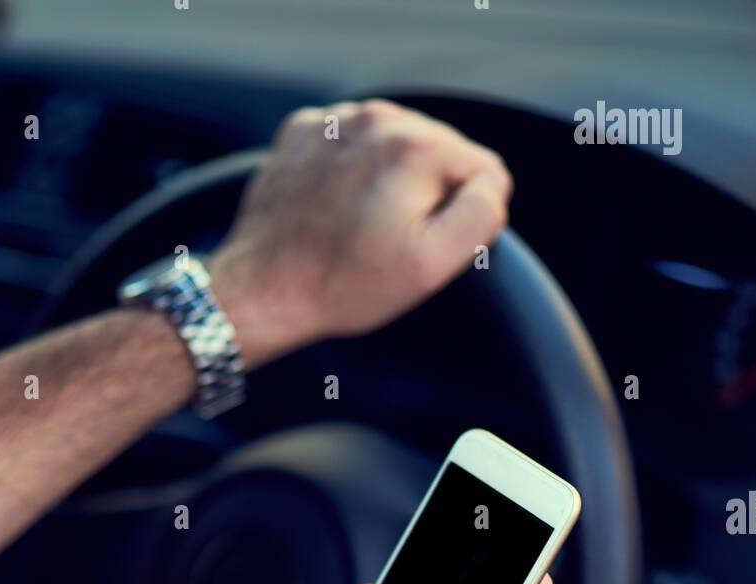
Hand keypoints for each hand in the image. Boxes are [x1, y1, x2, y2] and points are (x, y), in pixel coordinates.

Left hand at [207, 98, 511, 368]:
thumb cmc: (343, 286)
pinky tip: (335, 211)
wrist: (262, 292)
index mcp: (417, 147)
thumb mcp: (431, 266)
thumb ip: (481, 214)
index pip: (483, 170)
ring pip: (395, 147)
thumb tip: (493, 184)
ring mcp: (337, 121)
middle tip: (391, 243)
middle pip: (439, 154)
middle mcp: (377, 118)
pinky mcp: (304, 132)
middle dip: (427, 196)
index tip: (428, 246)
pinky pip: (352, 147)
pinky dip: (351, 174)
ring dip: (390, 184)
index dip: (466, 216)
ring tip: (360, 229)